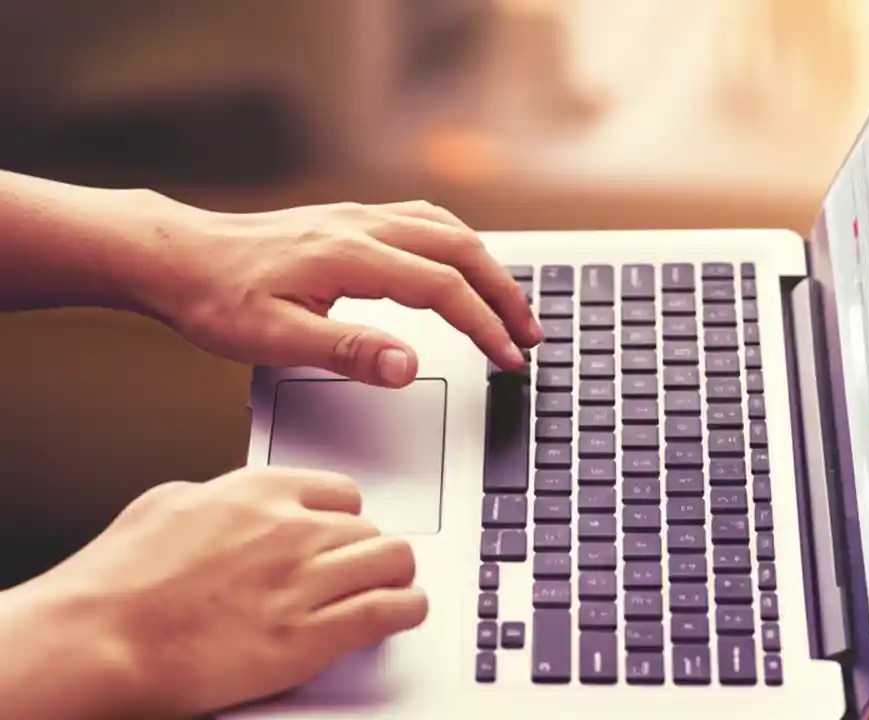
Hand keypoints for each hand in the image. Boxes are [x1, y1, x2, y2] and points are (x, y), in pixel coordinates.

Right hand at [17, 468, 425, 716]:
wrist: (95, 639)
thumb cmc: (115, 581)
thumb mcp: (165, 505)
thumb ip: (217, 499)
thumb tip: (233, 505)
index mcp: (258, 491)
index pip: (340, 490)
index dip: (346, 516)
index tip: (345, 532)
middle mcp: (290, 529)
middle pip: (369, 527)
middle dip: (366, 551)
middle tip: (360, 570)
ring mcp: (304, 581)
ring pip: (391, 561)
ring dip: (393, 577)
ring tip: (388, 589)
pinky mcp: (310, 636)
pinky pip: (389, 611)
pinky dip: (405, 610)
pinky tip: (402, 613)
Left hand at [141, 198, 540, 386]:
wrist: (177, 257)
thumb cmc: (217, 298)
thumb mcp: (274, 339)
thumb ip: (347, 350)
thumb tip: (408, 365)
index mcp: (350, 256)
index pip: (442, 288)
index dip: (484, 325)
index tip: (508, 358)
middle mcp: (362, 226)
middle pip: (462, 249)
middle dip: (505, 294)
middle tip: (530, 335)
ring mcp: (358, 217)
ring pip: (449, 228)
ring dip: (489, 266)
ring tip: (511, 304)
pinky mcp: (350, 220)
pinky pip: (425, 220)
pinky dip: (460, 244)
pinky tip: (464, 264)